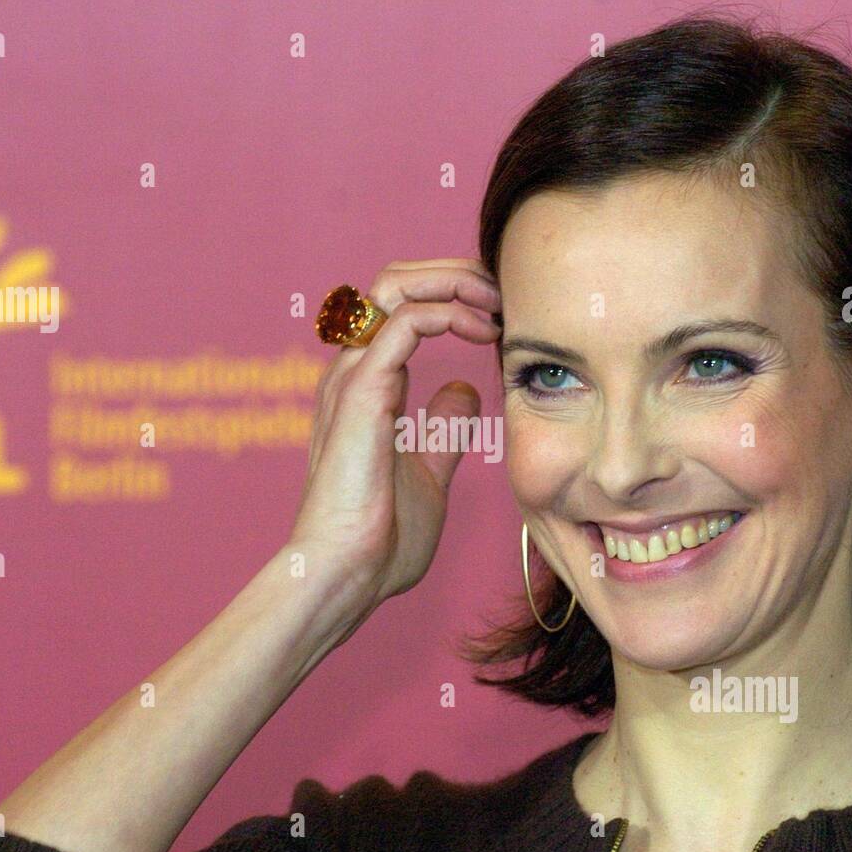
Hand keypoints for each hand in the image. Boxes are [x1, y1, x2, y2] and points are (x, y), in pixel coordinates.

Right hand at [289, 259, 500, 617]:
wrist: (347, 576)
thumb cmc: (380, 541)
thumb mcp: (428, 475)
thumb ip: (442, 431)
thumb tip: (463, 391)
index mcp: (365, 387)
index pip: (403, 310)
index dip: (454, 299)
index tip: (504, 318)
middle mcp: (352, 371)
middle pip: (395, 283)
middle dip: (455, 275)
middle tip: (505, 294)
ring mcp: (352, 376)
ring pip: (395, 287)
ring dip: (454, 282)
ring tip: (498, 302)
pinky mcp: (362, 390)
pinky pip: (404, 320)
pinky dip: (449, 311)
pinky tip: (484, 330)